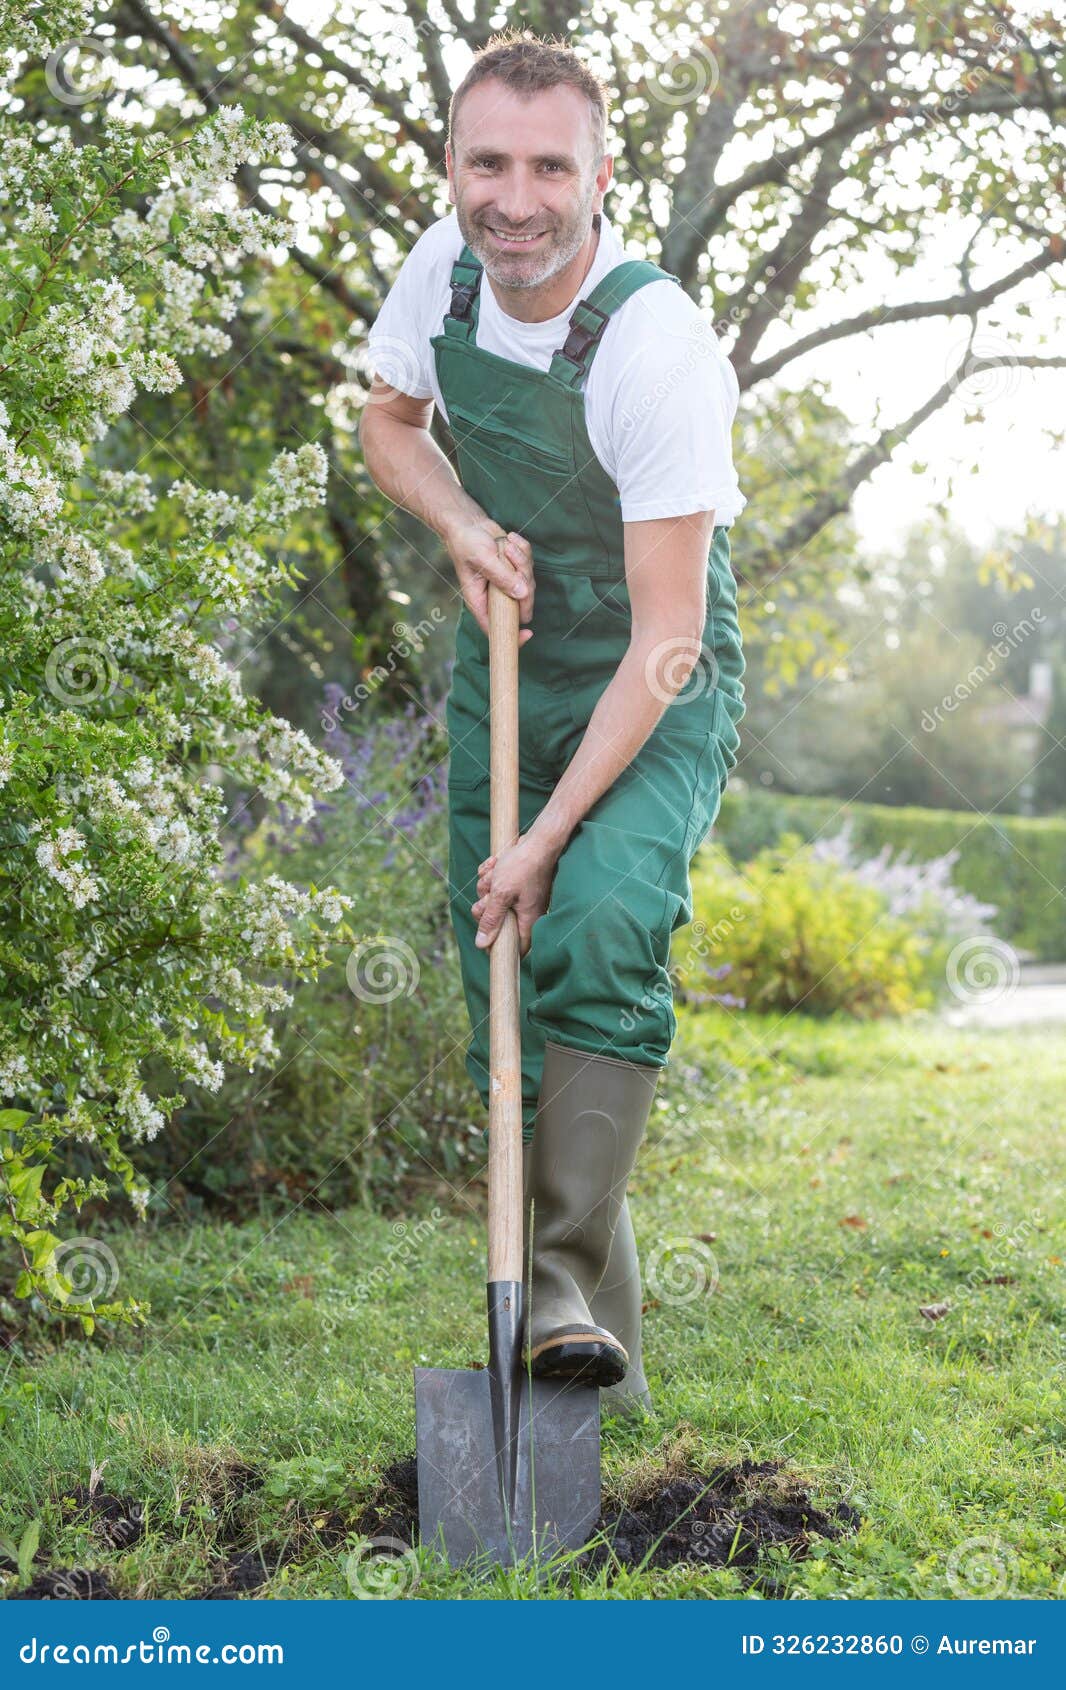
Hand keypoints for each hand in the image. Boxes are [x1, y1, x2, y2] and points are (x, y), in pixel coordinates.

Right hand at [442, 511, 534, 644]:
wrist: (469, 524)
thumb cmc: (467, 543)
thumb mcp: (482, 559)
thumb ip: (502, 577)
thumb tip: (522, 593)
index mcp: (481, 602)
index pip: (496, 628)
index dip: (513, 636)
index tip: (529, 634)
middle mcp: (496, 596)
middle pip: (521, 603)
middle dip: (522, 579)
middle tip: (511, 557)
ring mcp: (508, 583)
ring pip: (529, 582)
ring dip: (521, 559)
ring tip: (506, 545)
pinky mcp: (516, 569)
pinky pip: (530, 564)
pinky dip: (523, 549)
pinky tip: (509, 540)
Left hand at [470, 832, 559, 956]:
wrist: (540, 839)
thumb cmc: (524, 865)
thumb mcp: (501, 893)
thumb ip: (491, 919)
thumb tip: (481, 944)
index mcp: (528, 919)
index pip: (517, 948)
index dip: (499, 946)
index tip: (485, 939)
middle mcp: (528, 911)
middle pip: (498, 920)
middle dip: (486, 906)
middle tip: (488, 896)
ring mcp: (523, 896)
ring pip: (494, 899)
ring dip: (488, 884)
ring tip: (494, 872)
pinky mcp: (518, 883)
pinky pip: (497, 884)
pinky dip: (493, 874)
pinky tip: (496, 863)